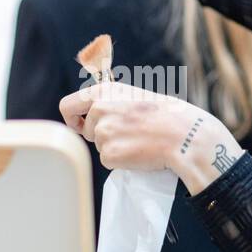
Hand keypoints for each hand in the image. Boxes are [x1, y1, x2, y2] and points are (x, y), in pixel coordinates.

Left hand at [58, 82, 244, 194]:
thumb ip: (110, 102)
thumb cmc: (165, 115)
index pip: (67, 106)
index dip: (73, 119)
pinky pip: (108, 160)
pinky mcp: (109, 153)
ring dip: (115, 146)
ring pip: (100, 146)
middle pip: (86, 131)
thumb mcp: (133, 96)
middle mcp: (99, 109)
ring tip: (138, 140)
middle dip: (100, 135)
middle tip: (124, 134)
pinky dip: (121, 160)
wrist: (184, 135)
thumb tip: (92, 115)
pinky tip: (139, 150)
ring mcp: (103, 132)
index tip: (81, 126)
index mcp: (104, 91)